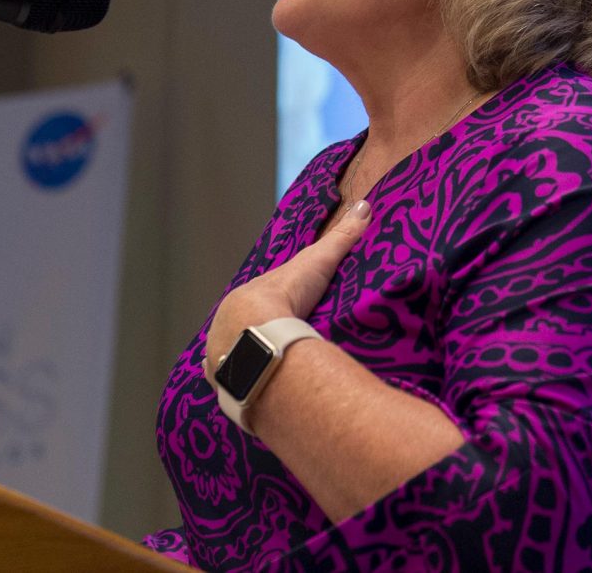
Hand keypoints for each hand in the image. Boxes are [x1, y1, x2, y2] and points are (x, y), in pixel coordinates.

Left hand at [204, 199, 371, 383]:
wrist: (257, 334)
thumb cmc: (285, 294)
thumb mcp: (318, 262)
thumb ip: (341, 237)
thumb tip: (365, 204)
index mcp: (247, 296)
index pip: (262, 298)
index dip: (277, 303)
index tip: (290, 309)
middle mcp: (229, 323)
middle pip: (249, 326)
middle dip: (261, 331)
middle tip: (283, 341)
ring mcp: (226, 353)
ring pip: (240, 353)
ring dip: (253, 357)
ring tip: (274, 367)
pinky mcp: (229, 379)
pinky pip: (237, 379)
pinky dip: (246, 381)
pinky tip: (258, 386)